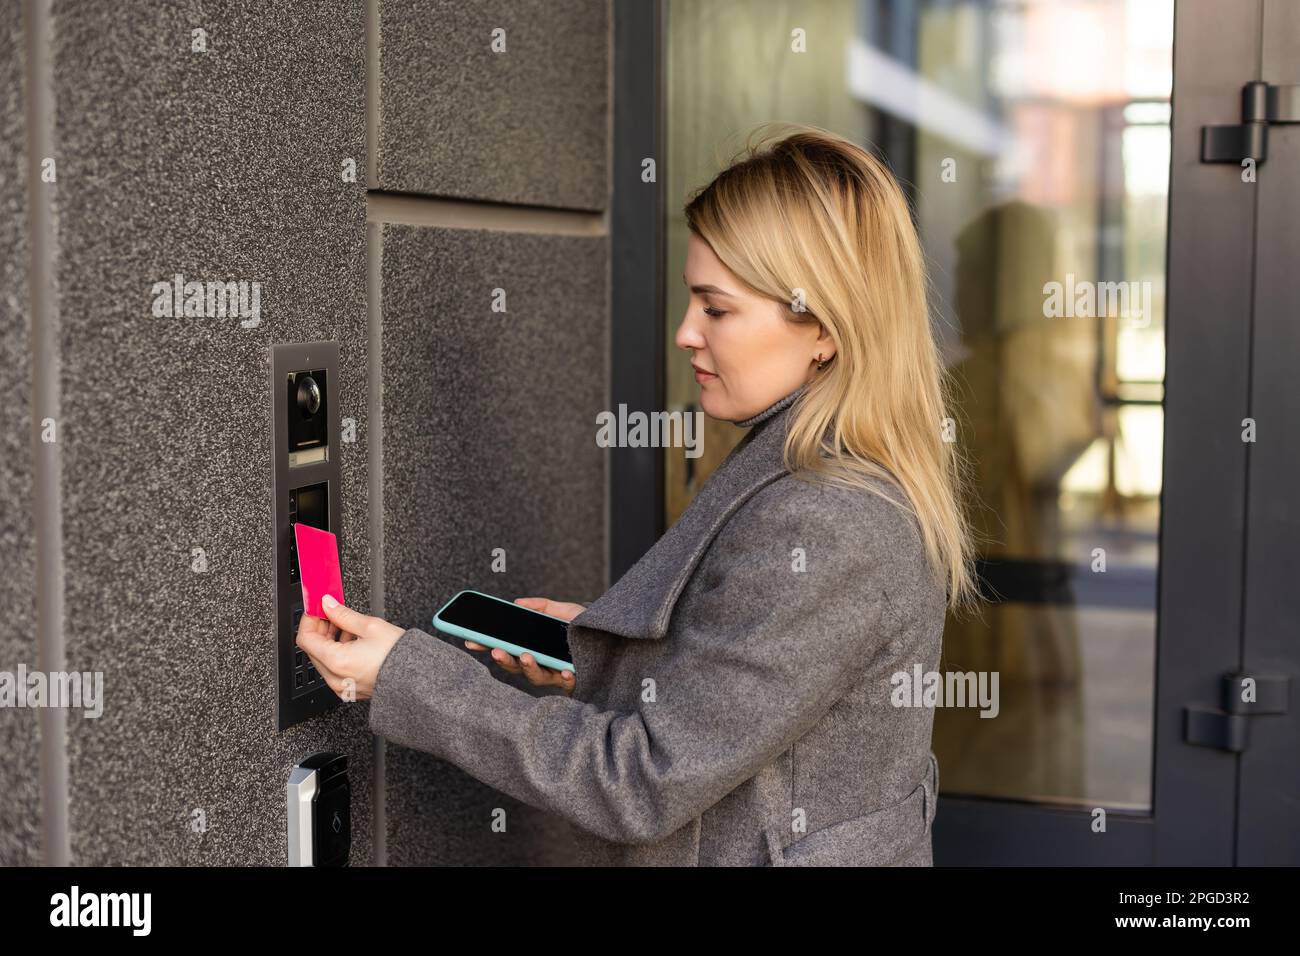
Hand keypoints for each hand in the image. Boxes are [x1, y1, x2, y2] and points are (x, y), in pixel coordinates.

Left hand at [295, 594, 405, 701]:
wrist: (417, 678)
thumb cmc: (398, 656)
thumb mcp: (370, 626)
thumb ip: (343, 614)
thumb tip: (328, 605)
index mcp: (337, 662)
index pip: (305, 638)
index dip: (309, 619)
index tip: (317, 608)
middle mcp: (335, 678)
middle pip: (312, 649)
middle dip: (319, 628)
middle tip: (331, 613)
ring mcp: (341, 686)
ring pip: (322, 659)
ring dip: (328, 640)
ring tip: (345, 626)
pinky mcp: (349, 689)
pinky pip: (333, 669)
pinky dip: (336, 653)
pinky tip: (351, 641)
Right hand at [462, 596, 583, 696]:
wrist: (615, 635)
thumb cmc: (586, 625)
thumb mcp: (564, 611)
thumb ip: (542, 606)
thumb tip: (518, 603)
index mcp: (535, 648)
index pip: (507, 649)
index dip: (487, 646)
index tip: (471, 641)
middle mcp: (543, 665)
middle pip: (517, 667)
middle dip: (504, 659)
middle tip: (495, 649)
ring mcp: (558, 675)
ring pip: (537, 677)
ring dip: (530, 667)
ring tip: (527, 655)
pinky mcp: (576, 681)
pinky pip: (568, 684)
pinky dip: (565, 678)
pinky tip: (566, 671)